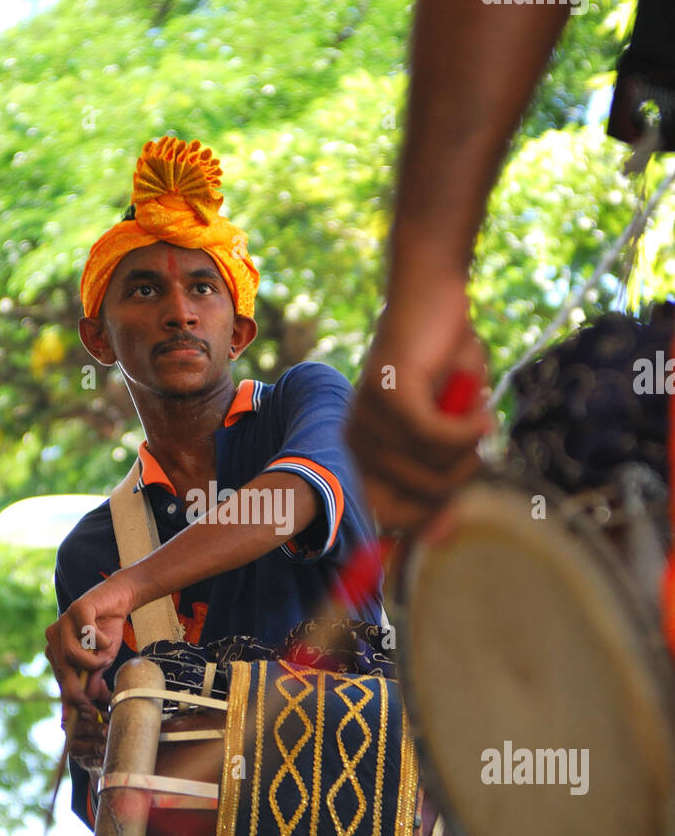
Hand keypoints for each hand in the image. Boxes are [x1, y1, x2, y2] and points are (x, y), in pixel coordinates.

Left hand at [45, 573, 133, 719]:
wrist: (118, 600)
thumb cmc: (107, 630)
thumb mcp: (102, 659)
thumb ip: (93, 676)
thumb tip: (89, 698)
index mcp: (56, 649)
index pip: (60, 678)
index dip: (70, 697)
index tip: (83, 713)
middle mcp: (55, 636)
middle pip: (62, 668)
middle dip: (77, 688)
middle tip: (93, 699)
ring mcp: (64, 621)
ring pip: (71, 653)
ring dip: (93, 661)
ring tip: (106, 658)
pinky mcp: (78, 608)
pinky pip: (87, 633)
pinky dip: (100, 641)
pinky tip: (107, 640)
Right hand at [65, 675, 110, 772]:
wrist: (108, 745)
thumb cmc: (109, 719)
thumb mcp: (108, 707)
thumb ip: (107, 699)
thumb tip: (107, 687)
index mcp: (78, 714)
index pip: (78, 710)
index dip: (86, 711)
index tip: (96, 713)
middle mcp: (73, 730)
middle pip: (80, 729)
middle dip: (94, 729)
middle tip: (106, 731)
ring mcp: (75, 746)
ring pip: (79, 747)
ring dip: (93, 747)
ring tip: (105, 748)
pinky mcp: (81, 761)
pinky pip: (86, 762)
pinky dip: (94, 762)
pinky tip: (102, 760)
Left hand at [347, 273, 491, 531]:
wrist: (431, 297)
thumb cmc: (444, 363)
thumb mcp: (448, 430)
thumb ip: (443, 479)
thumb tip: (444, 538)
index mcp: (364, 452)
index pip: (386, 516)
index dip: (424, 524)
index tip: (452, 524)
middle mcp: (356, 441)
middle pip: (417, 500)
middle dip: (458, 480)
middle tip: (474, 441)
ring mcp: (369, 421)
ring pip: (432, 469)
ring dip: (468, 449)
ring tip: (473, 415)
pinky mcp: (390, 398)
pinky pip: (436, 438)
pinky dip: (467, 429)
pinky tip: (478, 412)